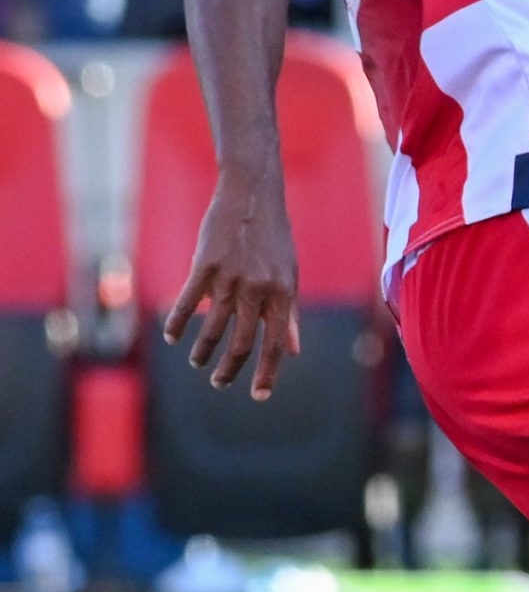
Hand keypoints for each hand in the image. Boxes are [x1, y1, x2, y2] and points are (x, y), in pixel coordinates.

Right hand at [164, 177, 301, 399]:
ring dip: (204, 352)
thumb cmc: (274, 238)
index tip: (259, 396)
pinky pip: (188, 304)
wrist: (252, 195)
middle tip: (220, 382)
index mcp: (284, 292)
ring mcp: (230, 278)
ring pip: (213, 329)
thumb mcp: (289, 274)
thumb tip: (293, 350)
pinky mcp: (204, 266)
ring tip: (199, 363)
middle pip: (243, 343)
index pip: (276, 343)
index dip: (268, 372)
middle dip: (230, 369)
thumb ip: (289, 314)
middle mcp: (259, 289)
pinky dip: (178, 324)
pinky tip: (173, 336)